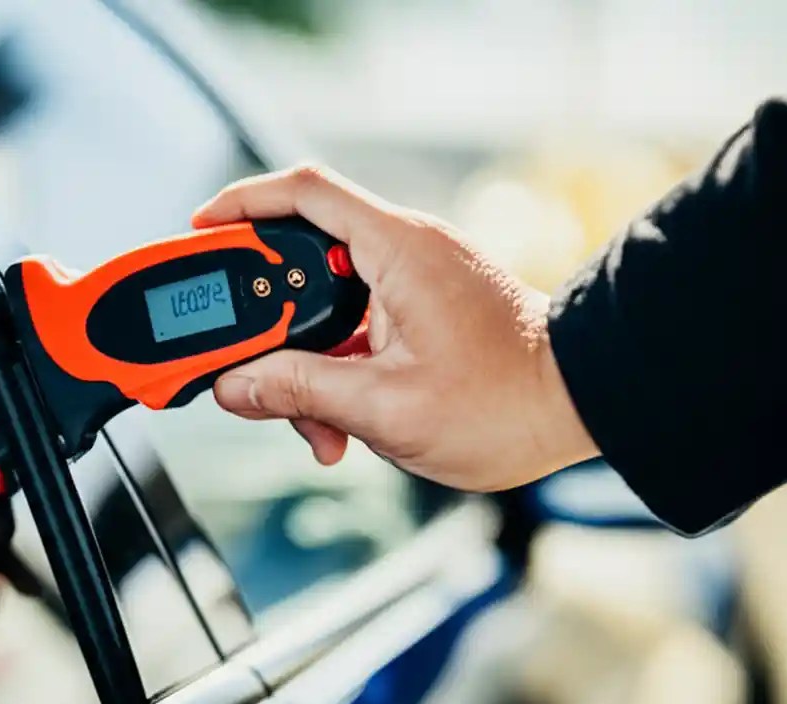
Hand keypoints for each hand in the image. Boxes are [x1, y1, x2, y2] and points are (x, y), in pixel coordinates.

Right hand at [197, 165, 598, 491]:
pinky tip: (344, 422)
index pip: (300, 192)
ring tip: (320, 428)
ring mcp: (419, 277)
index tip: (199, 232)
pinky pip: (360, 324)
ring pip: (329, 305)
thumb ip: (300, 391)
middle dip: (269, 323)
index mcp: (396, 248)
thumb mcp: (386, 407)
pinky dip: (340, 368)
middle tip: (246, 368)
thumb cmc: (508, 402)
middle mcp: (407, 249)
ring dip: (308, 363)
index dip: (240, 204)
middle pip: (302, 258)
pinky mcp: (428, 306)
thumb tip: (235, 386)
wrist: (587, 407)